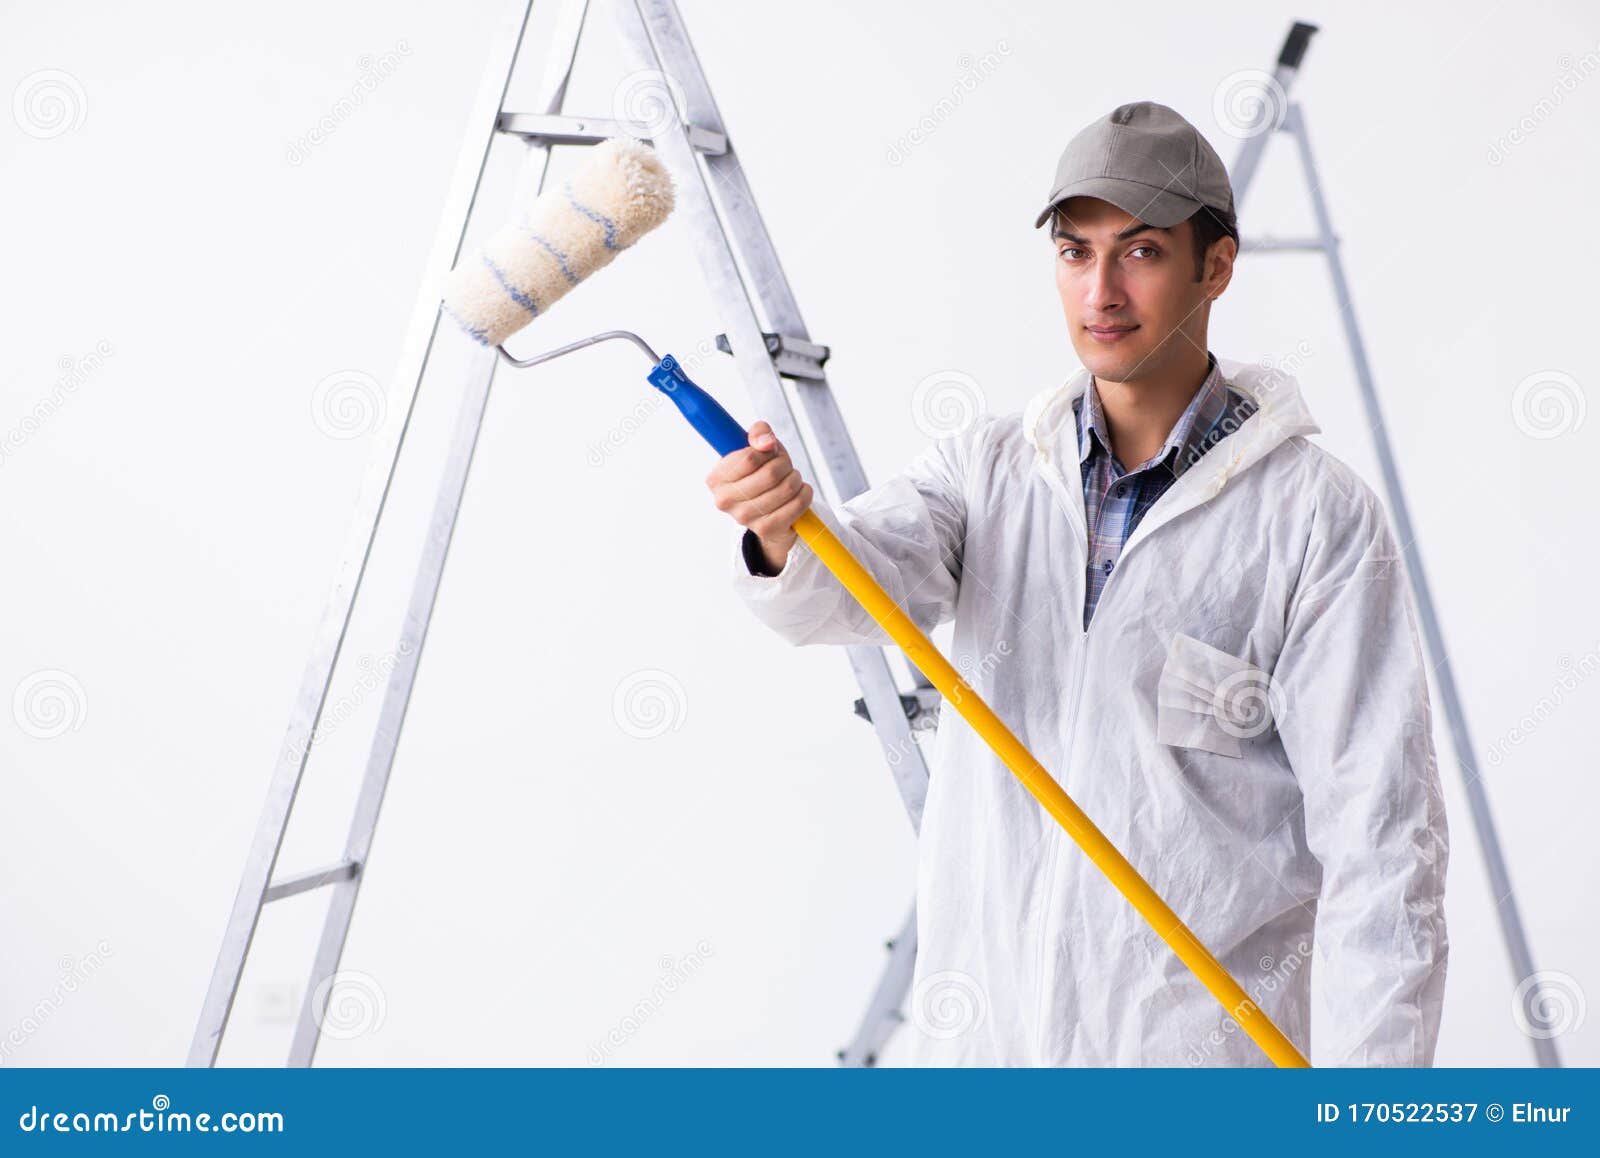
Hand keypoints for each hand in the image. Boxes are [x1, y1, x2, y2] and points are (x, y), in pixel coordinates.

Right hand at [705, 421, 813, 573]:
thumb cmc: (760, 472)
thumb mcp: (756, 447)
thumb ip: (758, 433)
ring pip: (786, 488)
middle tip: (785, 466)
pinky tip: (800, 492)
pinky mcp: (765, 530)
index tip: (770, 452)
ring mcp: (744, 518)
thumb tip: (766, 442)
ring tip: (791, 479)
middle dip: (785, 464)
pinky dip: (804, 494)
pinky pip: (796, 505)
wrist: (768, 510)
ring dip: (795, 479)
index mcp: (716, 478)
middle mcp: (725, 501)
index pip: (749, 458)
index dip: (767, 451)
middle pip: (770, 474)